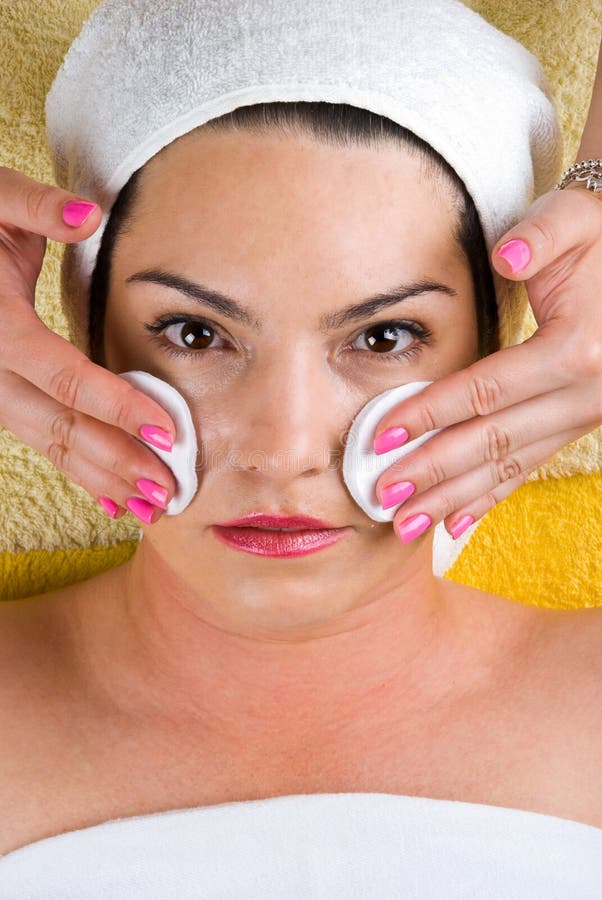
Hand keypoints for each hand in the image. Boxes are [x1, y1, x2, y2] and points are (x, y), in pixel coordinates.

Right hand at [0, 166, 177, 526]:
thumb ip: (36, 208)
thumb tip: (88, 214)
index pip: (66, 376)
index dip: (118, 406)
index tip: (167, 430)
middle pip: (63, 427)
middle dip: (120, 462)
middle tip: (171, 491)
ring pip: (51, 444)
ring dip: (103, 478)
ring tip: (152, 506)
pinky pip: (40, 440)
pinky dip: (79, 470)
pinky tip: (111, 496)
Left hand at [372, 185, 601, 543]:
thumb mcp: (576, 221)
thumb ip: (542, 235)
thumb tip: (505, 257)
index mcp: (575, 350)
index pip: (485, 390)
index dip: (431, 413)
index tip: (383, 435)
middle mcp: (582, 395)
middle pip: (491, 441)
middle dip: (432, 472)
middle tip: (383, 494)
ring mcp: (582, 417)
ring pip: (507, 466)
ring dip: (453, 499)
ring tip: (406, 523)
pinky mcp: (577, 425)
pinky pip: (528, 469)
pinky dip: (489, 499)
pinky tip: (456, 525)